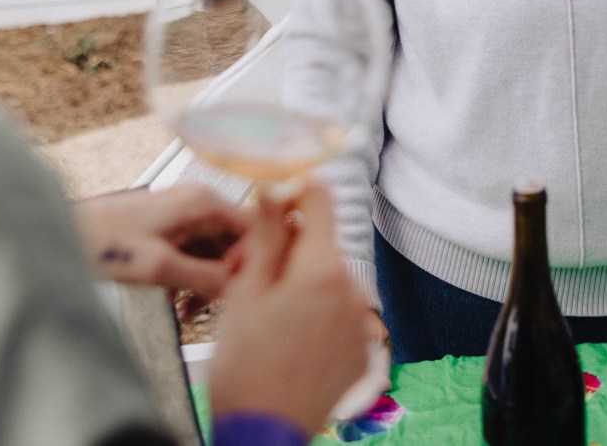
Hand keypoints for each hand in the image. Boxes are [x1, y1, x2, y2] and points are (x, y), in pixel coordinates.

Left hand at [72, 183, 245, 300]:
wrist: (59, 235)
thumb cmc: (99, 240)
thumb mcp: (158, 266)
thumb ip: (204, 277)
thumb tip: (242, 288)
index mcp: (202, 201)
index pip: (257, 228)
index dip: (255, 262)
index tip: (244, 290)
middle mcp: (198, 203)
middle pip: (238, 243)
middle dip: (228, 278)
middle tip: (215, 309)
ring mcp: (184, 216)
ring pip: (217, 254)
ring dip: (207, 284)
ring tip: (187, 311)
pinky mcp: (170, 230)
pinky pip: (196, 256)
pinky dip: (191, 280)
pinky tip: (175, 302)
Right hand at [210, 183, 373, 434]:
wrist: (263, 435)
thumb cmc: (245, 369)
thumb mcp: (244, 293)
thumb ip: (266, 234)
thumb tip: (275, 185)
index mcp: (322, 270)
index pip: (320, 197)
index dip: (294, 192)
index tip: (273, 204)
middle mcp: (353, 290)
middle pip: (320, 243)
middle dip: (287, 250)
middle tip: (248, 275)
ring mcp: (361, 322)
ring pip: (328, 279)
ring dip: (300, 284)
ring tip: (265, 315)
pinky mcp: (362, 349)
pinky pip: (339, 313)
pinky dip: (316, 315)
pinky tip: (286, 339)